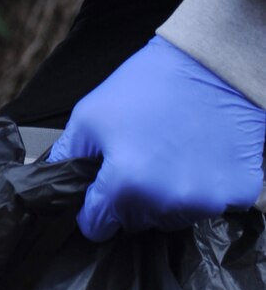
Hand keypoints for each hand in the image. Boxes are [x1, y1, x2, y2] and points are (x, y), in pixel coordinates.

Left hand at [47, 34, 265, 242]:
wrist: (211, 63)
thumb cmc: (149, 84)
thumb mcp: (90, 116)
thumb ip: (67, 158)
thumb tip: (51, 185)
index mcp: (127, 184)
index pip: (96, 226)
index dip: (92, 207)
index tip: (100, 188)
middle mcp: (167, 202)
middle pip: (135, 223)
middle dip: (130, 197)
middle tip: (140, 155)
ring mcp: (207, 201)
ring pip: (172, 218)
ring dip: (166, 196)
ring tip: (170, 152)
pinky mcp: (238, 194)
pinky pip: (210, 206)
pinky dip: (203, 187)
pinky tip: (198, 155)